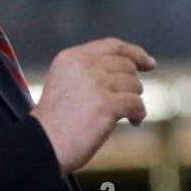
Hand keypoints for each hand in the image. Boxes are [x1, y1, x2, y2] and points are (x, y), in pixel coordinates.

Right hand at [30, 37, 155, 174]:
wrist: (42, 145)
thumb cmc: (56, 121)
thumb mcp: (64, 82)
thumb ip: (89, 69)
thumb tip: (131, 67)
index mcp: (71, 57)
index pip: (112, 45)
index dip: (135, 53)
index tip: (149, 63)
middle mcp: (83, 66)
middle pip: (127, 67)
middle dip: (131, 86)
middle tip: (126, 104)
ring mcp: (95, 84)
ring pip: (135, 85)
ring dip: (134, 102)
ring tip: (125, 116)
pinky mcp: (106, 106)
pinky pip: (137, 104)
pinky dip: (139, 114)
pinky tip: (133, 122)